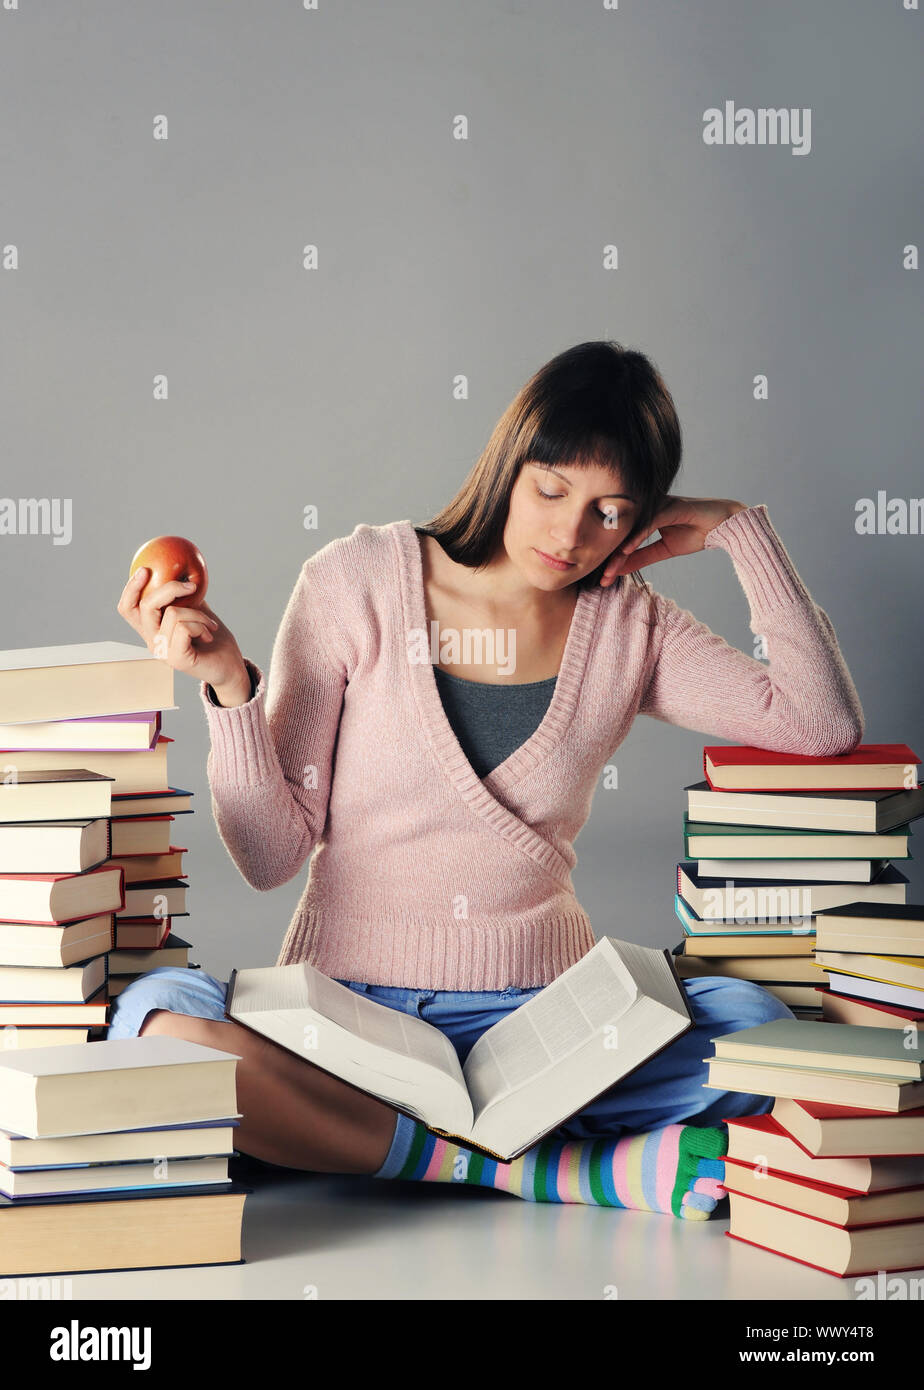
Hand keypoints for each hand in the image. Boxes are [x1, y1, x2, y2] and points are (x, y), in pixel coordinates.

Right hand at [116, 567, 246, 687]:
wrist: (230, 667)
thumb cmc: (214, 639)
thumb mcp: (198, 611)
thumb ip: (185, 596)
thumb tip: (181, 569)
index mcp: (152, 629)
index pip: (128, 609)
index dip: (130, 589)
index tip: (144, 569)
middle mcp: (152, 641)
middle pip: (144, 606)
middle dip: (169, 589)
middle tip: (190, 586)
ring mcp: (162, 652)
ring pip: (172, 613)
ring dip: (198, 613)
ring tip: (210, 624)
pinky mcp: (176, 659)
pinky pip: (183, 627)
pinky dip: (200, 624)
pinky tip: (209, 633)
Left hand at [599, 497, 748, 584]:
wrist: (724, 524)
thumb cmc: (697, 532)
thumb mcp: (665, 550)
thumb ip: (642, 557)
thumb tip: (619, 568)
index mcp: (644, 516)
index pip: (623, 538)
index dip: (611, 558)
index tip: (602, 579)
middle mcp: (648, 508)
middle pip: (623, 533)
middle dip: (611, 556)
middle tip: (601, 578)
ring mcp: (658, 505)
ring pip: (633, 529)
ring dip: (620, 550)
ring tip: (610, 569)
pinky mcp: (670, 507)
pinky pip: (648, 523)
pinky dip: (637, 537)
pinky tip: (626, 550)